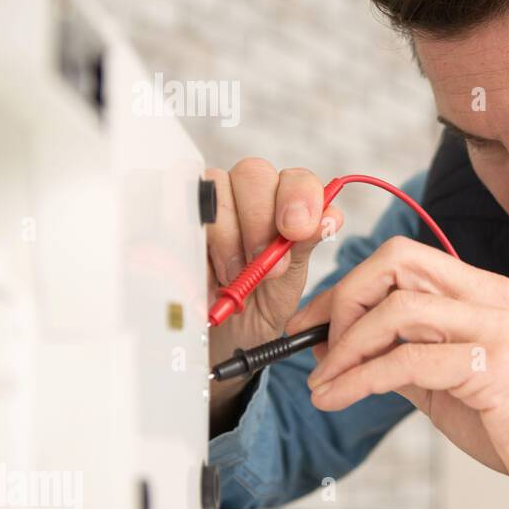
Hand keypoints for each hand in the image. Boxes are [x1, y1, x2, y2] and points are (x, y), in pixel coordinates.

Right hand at [204, 159, 343, 413]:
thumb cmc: (261, 302)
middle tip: (259, 260)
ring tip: (232, 274)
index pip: (297, 178)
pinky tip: (205, 264)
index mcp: (288, 202)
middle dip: (260, 219)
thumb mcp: (289, 281)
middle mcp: (251, 192)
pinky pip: (180, 203)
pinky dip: (195, 234)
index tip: (296, 231)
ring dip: (227, 235)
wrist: (224, 335)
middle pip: (253, 173)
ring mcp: (212, 199)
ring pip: (217, 185)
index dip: (299, 199)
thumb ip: (305, 245)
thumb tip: (329, 217)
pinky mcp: (178, 213)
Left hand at [285, 236, 508, 506]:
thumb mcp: (448, 380)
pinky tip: (342, 398)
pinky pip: (410, 361)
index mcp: (481, 291)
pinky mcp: (492, 368)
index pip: (402, 260)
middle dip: (342, 301)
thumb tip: (337, 350)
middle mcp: (490, 298)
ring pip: (398, 310)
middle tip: (315, 345)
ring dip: (345, 348)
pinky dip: (363, 380)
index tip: (312, 323)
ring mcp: (495, 329)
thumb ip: (403, 357)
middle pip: (396, 264)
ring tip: (324, 384)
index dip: (347, 286)